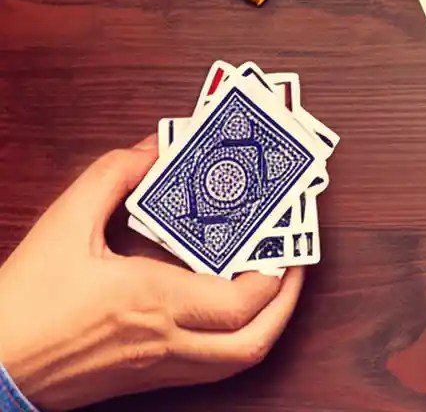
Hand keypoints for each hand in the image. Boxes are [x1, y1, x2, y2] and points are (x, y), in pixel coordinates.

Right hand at [0, 137, 304, 410]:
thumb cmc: (22, 302)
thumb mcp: (64, 225)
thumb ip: (114, 177)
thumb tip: (156, 147)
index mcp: (152, 302)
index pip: (242, 298)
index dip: (276, 270)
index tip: (285, 235)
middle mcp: (166, 342)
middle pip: (256, 338)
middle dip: (289, 299)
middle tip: (296, 262)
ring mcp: (160, 367)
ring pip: (240, 360)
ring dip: (270, 324)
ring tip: (277, 285)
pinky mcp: (148, 380)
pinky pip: (213, 368)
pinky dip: (238, 340)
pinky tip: (233, 310)